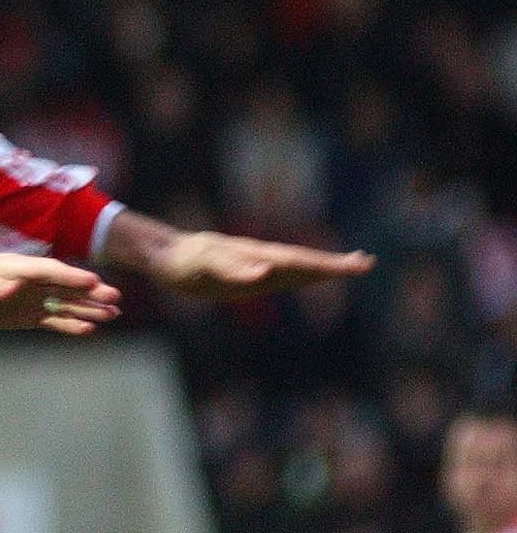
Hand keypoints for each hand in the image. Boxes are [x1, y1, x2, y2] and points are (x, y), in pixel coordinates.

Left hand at [0, 252, 120, 335]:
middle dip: (89, 292)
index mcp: (15, 267)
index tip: (92, 280)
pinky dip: (71, 325)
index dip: (68, 275)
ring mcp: (32, 299)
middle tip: (115, 298)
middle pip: (64, 285)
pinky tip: (90, 330)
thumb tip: (12, 290)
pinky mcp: (29, 315)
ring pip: (65, 303)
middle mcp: (29, 282)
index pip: (47, 271)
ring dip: (88, 308)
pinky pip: (54, 321)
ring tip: (113, 314)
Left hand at [149, 230, 373, 300]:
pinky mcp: (247, 276)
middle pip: (303, 261)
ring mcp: (255, 267)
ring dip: (324, 268)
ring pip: (296, 268)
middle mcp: (260, 259)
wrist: (164, 256)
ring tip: (353, 266)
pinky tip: (315, 277)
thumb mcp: (203, 265)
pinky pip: (281, 276)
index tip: (357, 264)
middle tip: (367, 263)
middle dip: (334, 265)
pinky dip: (303, 276)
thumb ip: (233, 268)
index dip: (327, 264)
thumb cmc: (181, 260)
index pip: (299, 260)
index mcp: (255, 255)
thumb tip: (266, 272)